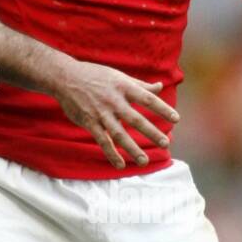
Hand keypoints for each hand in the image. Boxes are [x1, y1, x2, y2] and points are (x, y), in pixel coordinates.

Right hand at [53, 60, 178, 168]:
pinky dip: (111, 154)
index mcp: (124, 86)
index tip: (176, 119)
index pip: (147, 99)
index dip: (162, 108)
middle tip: (165, 143)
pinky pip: (102, 141)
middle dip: (151, 132)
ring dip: (132, 149)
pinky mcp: (89, 122)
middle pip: (136, 119)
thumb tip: (160, 86)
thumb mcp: (118, 76)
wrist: (65, 77)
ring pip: (119, 134)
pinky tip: (120, 165)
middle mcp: (114, 100)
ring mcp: (101, 113)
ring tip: (144, 161)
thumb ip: (140, 84)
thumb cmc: (95, 76)